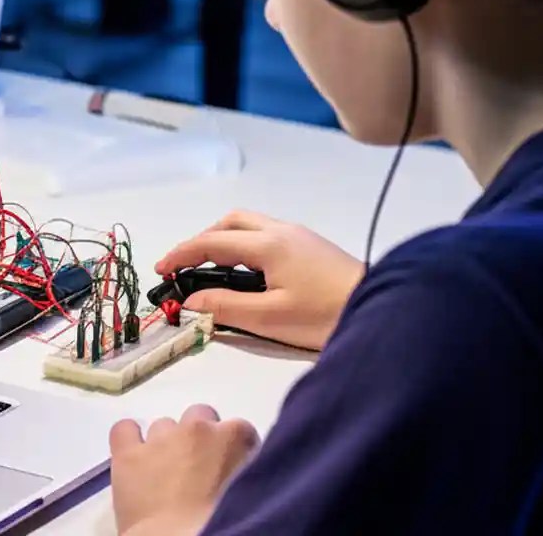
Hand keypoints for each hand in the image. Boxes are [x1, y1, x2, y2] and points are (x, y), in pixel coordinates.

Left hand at [109, 405, 259, 535]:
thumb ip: (242, 469)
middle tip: (196, 470)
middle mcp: (198, 428)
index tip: (227, 473)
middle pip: (199, 417)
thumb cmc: (224, 524)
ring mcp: (161, 438)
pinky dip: (129, 439)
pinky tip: (133, 456)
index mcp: (234, 439)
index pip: (239, 432)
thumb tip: (233, 473)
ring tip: (164, 473)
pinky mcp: (129, 453)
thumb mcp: (249, 492)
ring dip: (166, 443)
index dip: (231, 452)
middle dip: (198, 439)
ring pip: (164, 425)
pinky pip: (124, 430)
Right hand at [155, 211, 363, 350]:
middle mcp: (282, 231)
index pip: (211, 242)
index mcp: (268, 245)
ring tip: (212, 271)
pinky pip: (266, 234)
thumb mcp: (270, 318)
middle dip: (202, 241)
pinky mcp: (311, 246)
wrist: (381, 309)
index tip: (161, 270)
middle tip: (185, 267)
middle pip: (230, 223)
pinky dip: (244, 246)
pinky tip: (246, 273)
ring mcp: (299, 236)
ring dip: (224, 241)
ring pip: (249, 225)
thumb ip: (225, 308)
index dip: (181, 254)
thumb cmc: (326, 315)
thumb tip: (191, 302)